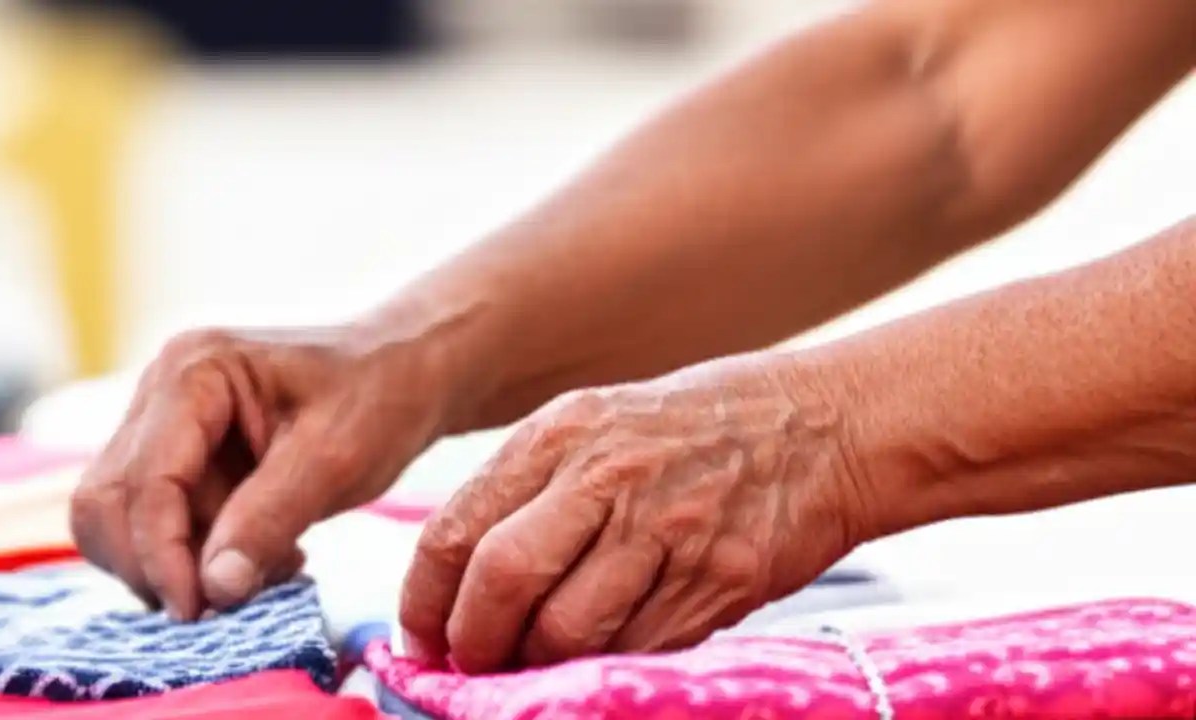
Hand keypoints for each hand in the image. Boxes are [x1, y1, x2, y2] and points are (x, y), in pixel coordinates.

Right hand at [72, 323, 463, 619]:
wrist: (406, 374)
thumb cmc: (379, 398)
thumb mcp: (337, 458)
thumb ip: (269, 519)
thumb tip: (212, 590)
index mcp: (194, 371)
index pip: (143, 480)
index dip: (161, 554)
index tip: (202, 608)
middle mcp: (160, 389)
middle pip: (108, 501)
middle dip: (158, 564)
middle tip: (229, 601)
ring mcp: (163, 422)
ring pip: (123, 519)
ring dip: (179, 565)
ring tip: (266, 569)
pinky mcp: (179, 455)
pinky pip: (160, 522)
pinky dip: (200, 555)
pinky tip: (266, 555)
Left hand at [399, 358, 877, 672]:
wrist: (824, 427)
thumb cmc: (698, 430)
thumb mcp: (601, 423)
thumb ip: (532, 489)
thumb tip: (461, 579)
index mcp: (562, 432)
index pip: (456, 528)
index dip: (424, 600)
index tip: (421, 638)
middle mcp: (608, 474)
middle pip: (501, 579)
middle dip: (472, 642)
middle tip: (472, 665)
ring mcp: (667, 528)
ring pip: (567, 629)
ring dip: (538, 665)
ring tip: (537, 664)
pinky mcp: (718, 578)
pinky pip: (637, 648)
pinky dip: (607, 665)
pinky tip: (604, 654)